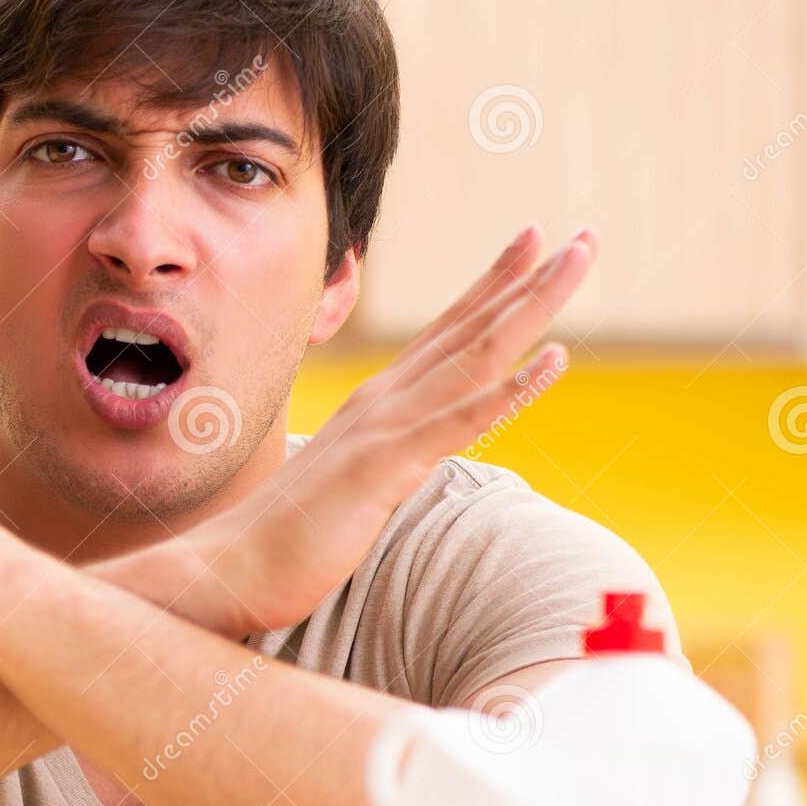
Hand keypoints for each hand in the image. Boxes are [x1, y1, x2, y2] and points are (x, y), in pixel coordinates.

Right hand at [136, 224, 593, 636]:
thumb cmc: (278, 540)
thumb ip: (369, 465)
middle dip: (524, 279)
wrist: (228, 568)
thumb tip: (387, 468)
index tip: (529, 249)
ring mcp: (384, 429)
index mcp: (373, 407)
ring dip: (531, 305)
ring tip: (576, 260)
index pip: (442, 337)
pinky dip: (512, 386)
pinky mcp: (385, 466)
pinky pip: (460, 420)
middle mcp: (381, 403)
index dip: (489, 290)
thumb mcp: (339, 490)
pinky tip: (556, 357)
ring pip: (474, 355)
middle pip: (467, 329)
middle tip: (579, 237)